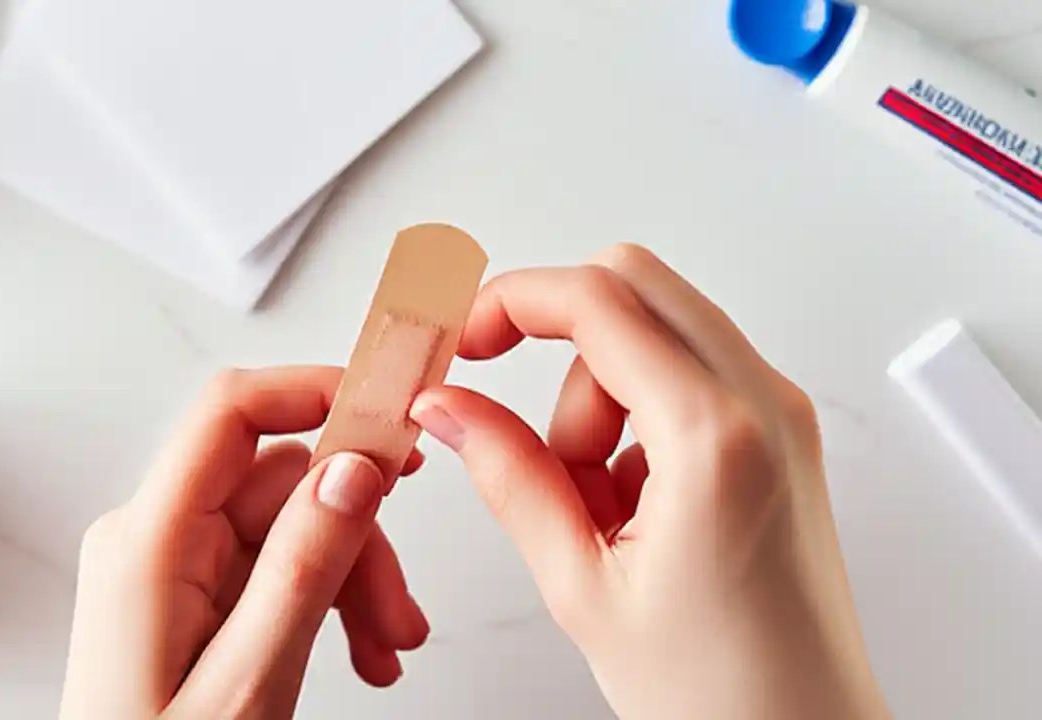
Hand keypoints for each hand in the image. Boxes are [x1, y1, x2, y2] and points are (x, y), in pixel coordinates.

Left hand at [60, 366, 429, 719]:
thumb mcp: (248, 683)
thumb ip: (301, 568)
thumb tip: (352, 468)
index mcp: (146, 545)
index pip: (231, 413)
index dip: (317, 392)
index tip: (393, 410)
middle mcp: (153, 539)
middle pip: (284, 481)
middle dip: (359, 535)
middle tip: (401, 610)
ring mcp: (172, 567)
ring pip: (294, 524)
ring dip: (354, 577)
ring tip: (385, 649)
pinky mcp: (192, 594)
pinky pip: (278, 565)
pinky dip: (327, 599)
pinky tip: (356, 653)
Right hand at [409, 246, 889, 718]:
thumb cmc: (723, 694)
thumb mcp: (582, 586)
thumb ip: (508, 476)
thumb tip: (452, 408)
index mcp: (714, 438)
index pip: (599, 301)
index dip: (513, 302)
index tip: (468, 336)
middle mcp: (763, 407)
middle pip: (634, 285)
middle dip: (557, 339)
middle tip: (514, 412)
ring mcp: (778, 415)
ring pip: (656, 330)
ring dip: (596, 395)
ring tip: (591, 503)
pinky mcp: (777, 434)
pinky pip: (685, 375)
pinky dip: (635, 416)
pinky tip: (629, 505)